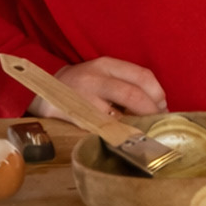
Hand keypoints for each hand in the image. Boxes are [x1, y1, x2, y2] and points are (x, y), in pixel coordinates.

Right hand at [27, 56, 167, 122]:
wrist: (42, 91)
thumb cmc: (81, 86)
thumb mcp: (102, 76)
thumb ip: (126, 85)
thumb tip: (158, 106)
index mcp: (106, 65)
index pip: (142, 76)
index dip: (158, 94)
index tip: (163, 107)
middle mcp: (95, 78)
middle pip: (133, 95)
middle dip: (150, 112)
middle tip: (157, 123)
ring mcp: (82, 98)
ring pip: (117, 115)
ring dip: (134, 127)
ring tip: (142, 133)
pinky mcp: (71, 116)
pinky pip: (98, 129)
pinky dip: (113, 136)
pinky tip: (119, 139)